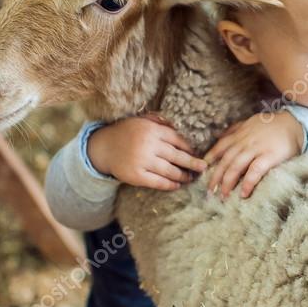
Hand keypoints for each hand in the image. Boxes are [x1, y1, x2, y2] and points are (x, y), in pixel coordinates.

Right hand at [88, 115, 206, 190]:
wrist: (103, 147)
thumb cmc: (127, 133)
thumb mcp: (142, 121)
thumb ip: (160, 123)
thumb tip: (182, 127)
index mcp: (152, 130)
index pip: (177, 140)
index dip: (189, 148)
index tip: (198, 153)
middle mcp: (148, 145)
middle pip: (177, 156)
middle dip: (193, 163)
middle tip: (203, 168)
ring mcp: (142, 161)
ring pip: (170, 171)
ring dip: (183, 176)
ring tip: (190, 178)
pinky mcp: (136, 176)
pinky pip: (158, 182)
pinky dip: (170, 185)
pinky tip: (177, 185)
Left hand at [203, 111, 303, 198]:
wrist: (295, 124)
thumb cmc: (272, 126)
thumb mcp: (250, 123)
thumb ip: (235, 130)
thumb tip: (219, 137)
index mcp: (240, 134)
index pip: (220, 147)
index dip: (210, 160)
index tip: (201, 172)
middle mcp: (245, 141)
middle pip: (225, 160)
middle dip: (215, 176)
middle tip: (210, 191)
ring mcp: (257, 148)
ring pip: (236, 166)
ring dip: (227, 183)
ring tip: (223, 196)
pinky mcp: (270, 156)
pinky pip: (255, 171)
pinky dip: (248, 183)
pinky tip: (243, 194)